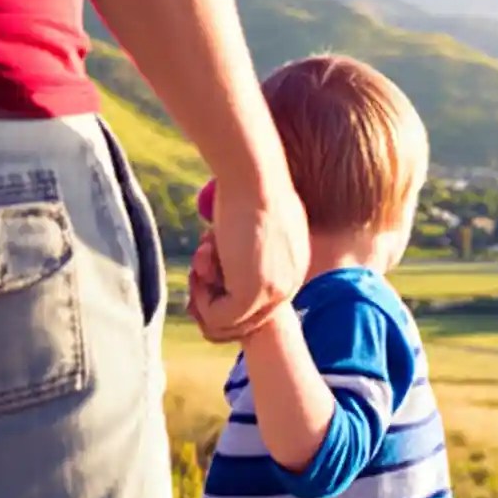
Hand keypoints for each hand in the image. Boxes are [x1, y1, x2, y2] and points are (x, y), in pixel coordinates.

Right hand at [192, 180, 309, 342]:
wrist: (254, 178)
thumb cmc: (252, 188)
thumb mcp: (261, 219)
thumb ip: (254, 241)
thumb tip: (230, 243)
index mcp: (295, 267)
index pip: (260, 298)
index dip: (227, 283)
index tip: (210, 255)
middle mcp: (291, 283)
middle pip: (246, 313)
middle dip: (215, 291)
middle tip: (203, 255)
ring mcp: (273, 292)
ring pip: (231, 319)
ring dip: (206, 293)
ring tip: (203, 254)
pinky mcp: (251, 295)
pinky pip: (219, 318)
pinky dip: (202, 299)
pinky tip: (201, 265)